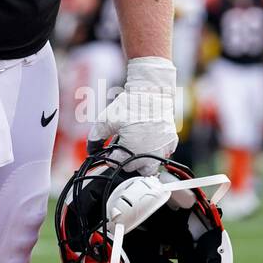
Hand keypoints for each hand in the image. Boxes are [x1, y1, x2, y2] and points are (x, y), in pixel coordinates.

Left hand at [88, 56, 178, 175]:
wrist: (152, 93)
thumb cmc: (130, 105)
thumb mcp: (106, 119)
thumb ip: (96, 136)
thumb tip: (91, 148)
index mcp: (131, 151)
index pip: (116, 164)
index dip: (110, 157)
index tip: (110, 150)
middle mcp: (148, 155)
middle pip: (133, 169)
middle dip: (126, 160)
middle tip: (123, 147)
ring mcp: (161, 150)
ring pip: (151, 167)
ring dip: (142, 161)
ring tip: (137, 148)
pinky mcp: (171, 143)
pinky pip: (163, 155)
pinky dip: (156, 152)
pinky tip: (150, 140)